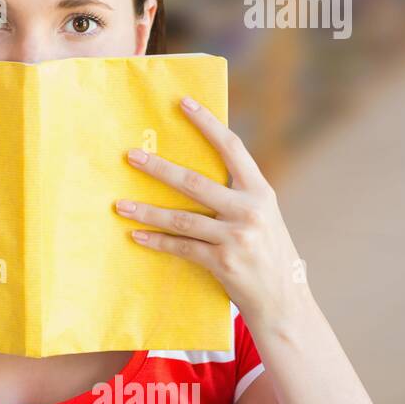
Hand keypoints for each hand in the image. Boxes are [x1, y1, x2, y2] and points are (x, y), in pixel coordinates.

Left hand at [114, 96, 306, 322]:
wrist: (284, 301)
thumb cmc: (266, 254)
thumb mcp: (262, 217)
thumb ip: (236, 195)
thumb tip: (191, 173)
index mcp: (261, 192)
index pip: (232, 148)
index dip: (207, 124)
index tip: (184, 102)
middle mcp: (250, 210)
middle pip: (195, 181)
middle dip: (159, 168)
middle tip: (131, 156)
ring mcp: (237, 237)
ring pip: (182, 218)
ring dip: (147, 211)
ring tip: (120, 204)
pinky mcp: (223, 263)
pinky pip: (181, 247)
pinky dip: (156, 241)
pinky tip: (136, 235)